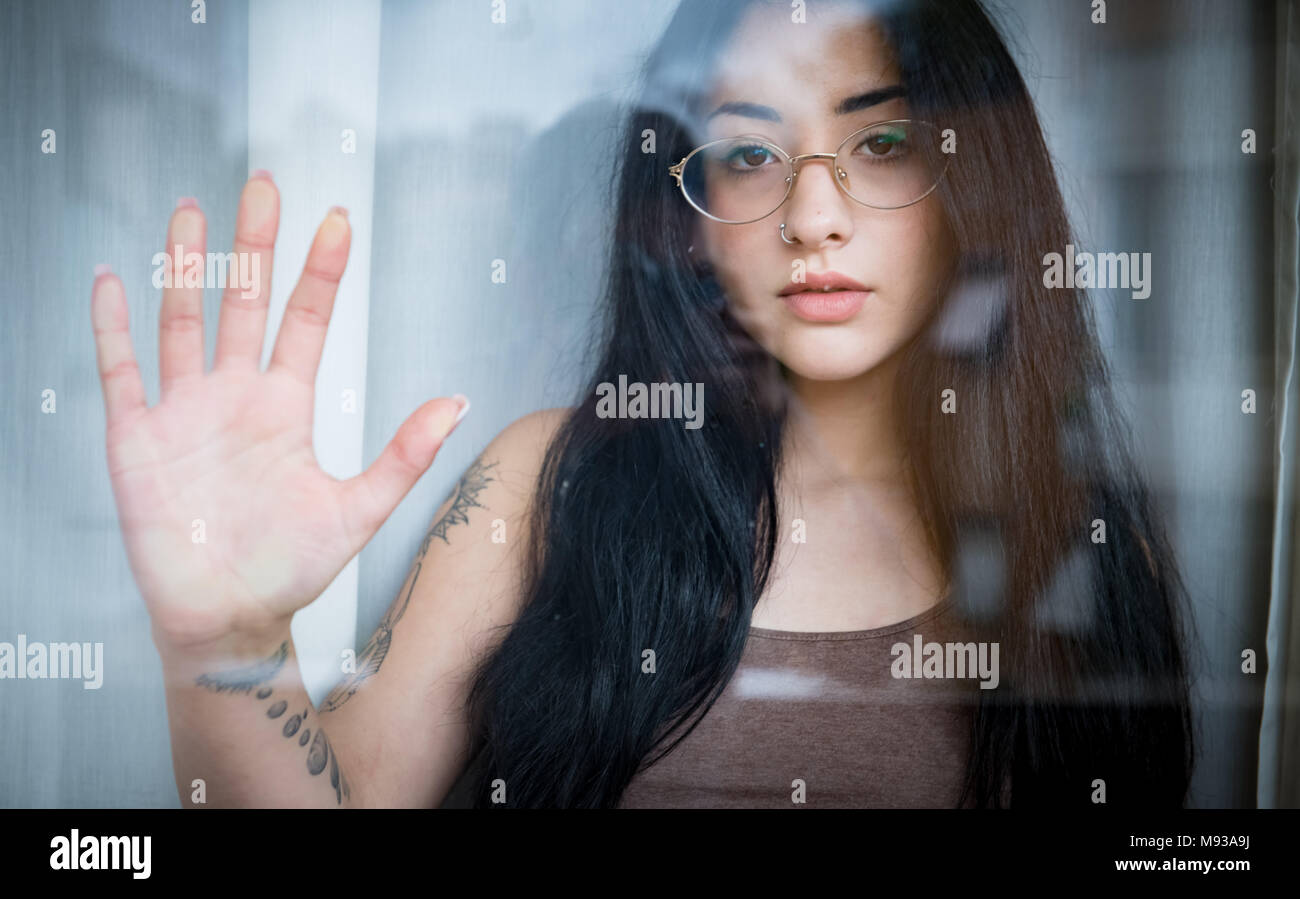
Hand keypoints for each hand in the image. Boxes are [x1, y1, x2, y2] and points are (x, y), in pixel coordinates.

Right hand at [91, 175, 466, 651]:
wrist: (228, 616)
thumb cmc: (291, 567)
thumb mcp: (359, 508)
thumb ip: (406, 455)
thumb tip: (460, 401)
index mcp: (285, 407)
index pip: (305, 322)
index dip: (320, 272)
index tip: (338, 220)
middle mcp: (234, 397)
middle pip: (243, 303)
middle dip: (253, 245)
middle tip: (264, 185)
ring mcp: (182, 412)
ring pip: (182, 322)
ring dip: (186, 268)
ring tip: (193, 211)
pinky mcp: (136, 438)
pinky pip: (121, 370)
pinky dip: (114, 326)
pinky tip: (115, 279)